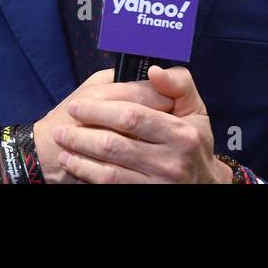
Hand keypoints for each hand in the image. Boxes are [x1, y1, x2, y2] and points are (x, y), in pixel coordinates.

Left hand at [54, 65, 232, 182]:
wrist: (204, 184)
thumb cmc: (193, 140)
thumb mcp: (194, 109)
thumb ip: (178, 84)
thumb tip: (154, 70)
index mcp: (181, 133)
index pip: (133, 116)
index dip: (100, 109)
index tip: (79, 103)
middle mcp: (171, 161)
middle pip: (115, 143)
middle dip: (83, 131)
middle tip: (63, 124)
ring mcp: (158, 183)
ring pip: (108, 169)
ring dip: (80, 154)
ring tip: (63, 141)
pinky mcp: (146, 196)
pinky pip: (110, 185)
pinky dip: (87, 173)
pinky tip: (73, 162)